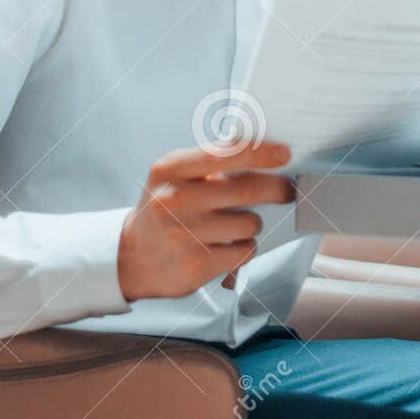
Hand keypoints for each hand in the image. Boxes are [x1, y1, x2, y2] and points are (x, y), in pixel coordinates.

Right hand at [117, 139, 294, 301]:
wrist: (133, 257)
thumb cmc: (166, 209)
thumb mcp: (175, 177)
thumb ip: (211, 163)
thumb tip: (266, 157)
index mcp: (171, 169)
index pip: (224, 153)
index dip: (260, 152)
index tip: (284, 154)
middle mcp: (174, 199)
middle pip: (247, 189)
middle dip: (276, 189)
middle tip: (287, 190)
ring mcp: (184, 234)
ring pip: (250, 223)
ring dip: (253, 224)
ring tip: (234, 225)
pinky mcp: (196, 265)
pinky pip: (245, 251)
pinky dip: (245, 248)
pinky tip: (227, 246)